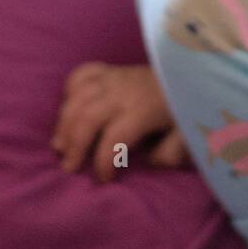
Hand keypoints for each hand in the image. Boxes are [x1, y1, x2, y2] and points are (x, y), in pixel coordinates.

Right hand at [51, 63, 188, 181]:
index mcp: (144, 109)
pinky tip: (67, 109)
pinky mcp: (108, 69)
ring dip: (64, 123)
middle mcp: (123, 92)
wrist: (188, 72)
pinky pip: (81, 74)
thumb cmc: (185, 108)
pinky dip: (69, 91)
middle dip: (75, 145)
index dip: (104, 162)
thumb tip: (151, 162)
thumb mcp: (187, 134)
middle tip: (69, 167)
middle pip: (87, 117)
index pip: (114, 138)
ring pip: (78, 97)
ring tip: (59, 146)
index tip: (104, 179)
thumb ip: (171, 153)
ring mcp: (113, 77)